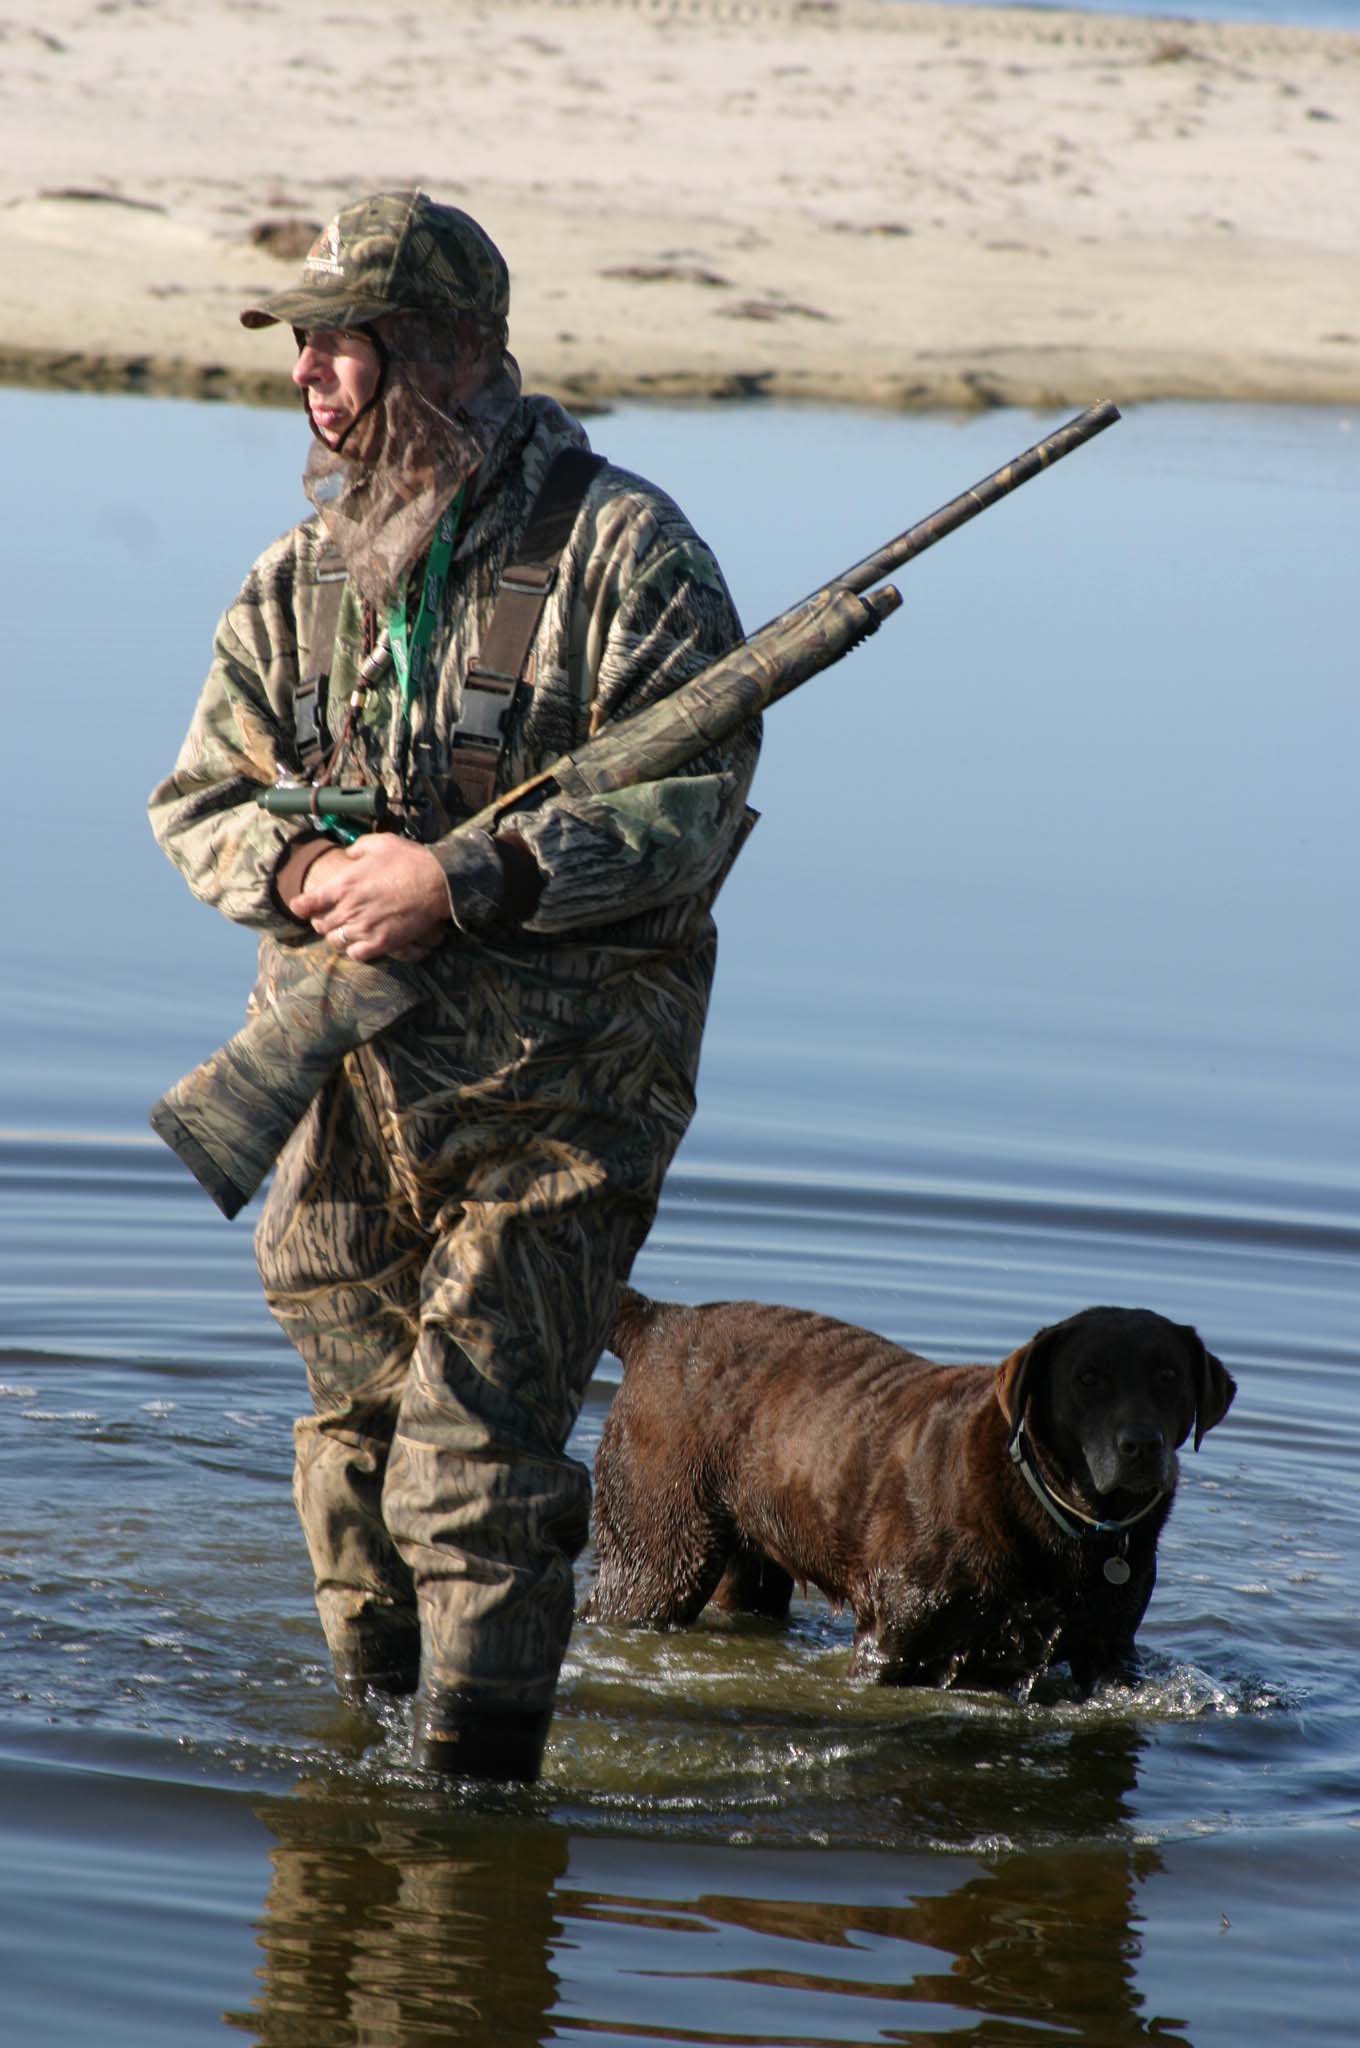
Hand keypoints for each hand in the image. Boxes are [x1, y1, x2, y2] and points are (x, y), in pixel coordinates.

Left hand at [290, 836, 450, 962]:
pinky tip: (361, 944)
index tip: (300, 906)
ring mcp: (364, 928)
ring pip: (335, 941)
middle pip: (321, 924)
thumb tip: (348, 854)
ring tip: (345, 932)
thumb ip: (357, 849)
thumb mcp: (380, 843)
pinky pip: (356, 955)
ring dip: (337, 937)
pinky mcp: (381, 942)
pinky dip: (355, 951)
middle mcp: (349, 909)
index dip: (301, 906)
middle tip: (329, 917)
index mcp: (344, 884)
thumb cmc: (409, 859)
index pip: (309, 902)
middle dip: (322, 921)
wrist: (437, 882)